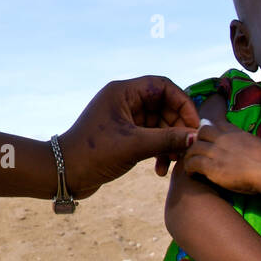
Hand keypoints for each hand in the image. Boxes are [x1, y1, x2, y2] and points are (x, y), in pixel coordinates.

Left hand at [60, 75, 200, 197]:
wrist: (64, 174)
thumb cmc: (93, 154)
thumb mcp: (134, 146)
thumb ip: (167, 139)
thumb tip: (195, 137)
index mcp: (122, 92)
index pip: (163, 86)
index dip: (182, 103)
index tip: (193, 126)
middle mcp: (123, 101)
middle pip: (164, 106)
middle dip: (177, 128)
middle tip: (186, 149)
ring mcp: (124, 118)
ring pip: (159, 124)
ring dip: (169, 143)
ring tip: (173, 163)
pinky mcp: (124, 136)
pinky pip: (150, 137)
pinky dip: (158, 151)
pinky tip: (160, 170)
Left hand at [179, 119, 260, 195]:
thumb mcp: (255, 143)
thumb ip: (242, 140)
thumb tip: (241, 141)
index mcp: (235, 132)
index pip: (214, 123)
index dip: (206, 130)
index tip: (204, 138)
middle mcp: (223, 139)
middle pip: (201, 132)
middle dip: (196, 140)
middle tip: (195, 151)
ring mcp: (216, 151)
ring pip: (193, 147)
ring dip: (190, 155)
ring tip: (190, 163)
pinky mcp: (211, 166)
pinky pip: (192, 163)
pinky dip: (189, 167)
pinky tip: (191, 173)